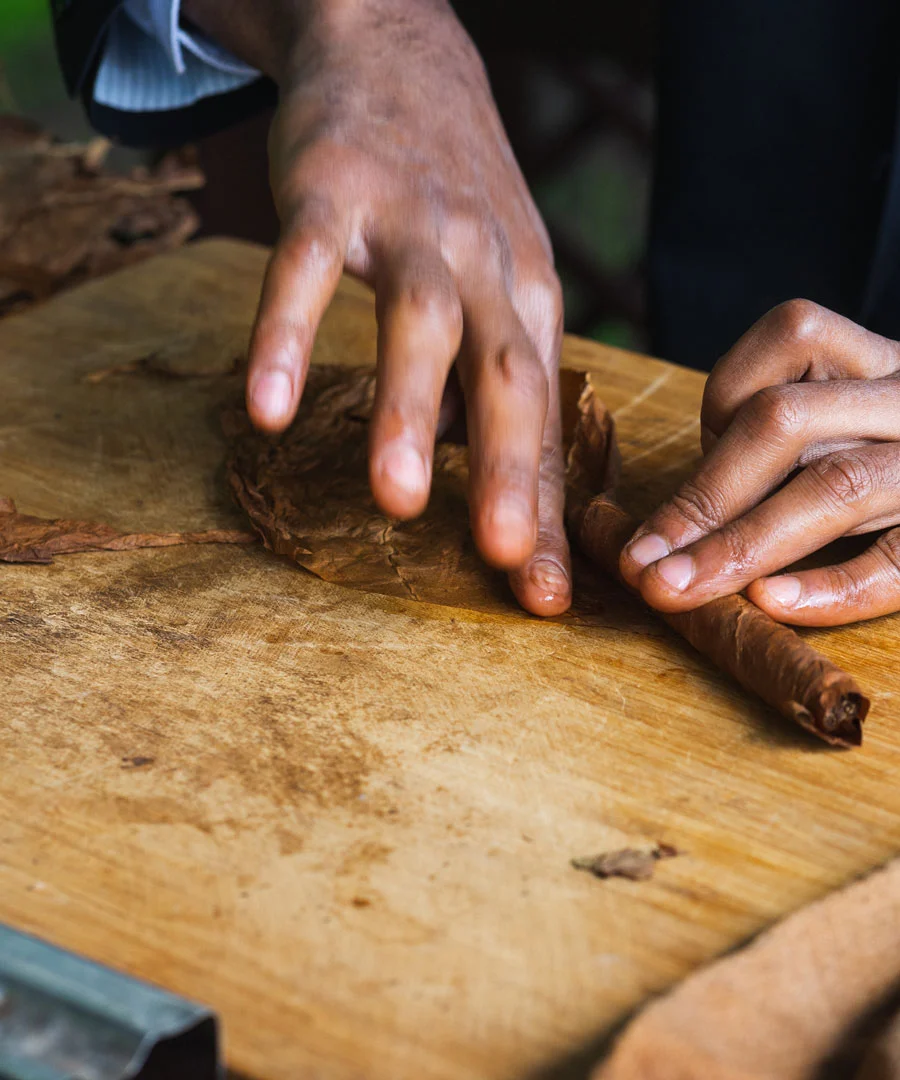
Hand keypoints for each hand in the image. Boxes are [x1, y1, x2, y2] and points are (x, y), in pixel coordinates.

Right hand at [182, 0, 569, 615]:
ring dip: (406, 413)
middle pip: (507, 377)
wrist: (404, 51)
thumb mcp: (503, 276)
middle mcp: (485, 267)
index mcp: (528, 300)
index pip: (542, 423)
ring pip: (419, 324)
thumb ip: (495, 376)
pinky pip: (306, 269)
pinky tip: (269, 408)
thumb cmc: (457, 192)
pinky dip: (286, 336)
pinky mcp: (333, 194)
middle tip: (500, 559)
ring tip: (391, 502)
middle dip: (506, 473)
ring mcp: (410, 227)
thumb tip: (483, 475)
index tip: (545, 597)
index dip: (544, 511)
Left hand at [619, 300, 899, 625]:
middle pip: (790, 421)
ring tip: (676, 588)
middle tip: (640, 566)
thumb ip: (762, 444)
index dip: (725, 399)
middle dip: (705, 497)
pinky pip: (896, 562)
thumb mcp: (829, 427)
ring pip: (838, 485)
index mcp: (872, 357)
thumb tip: (663, 532)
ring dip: (742, 544)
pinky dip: (831, 586)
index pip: (789, 339)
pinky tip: (768, 601)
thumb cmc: (867, 461)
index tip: (697, 453)